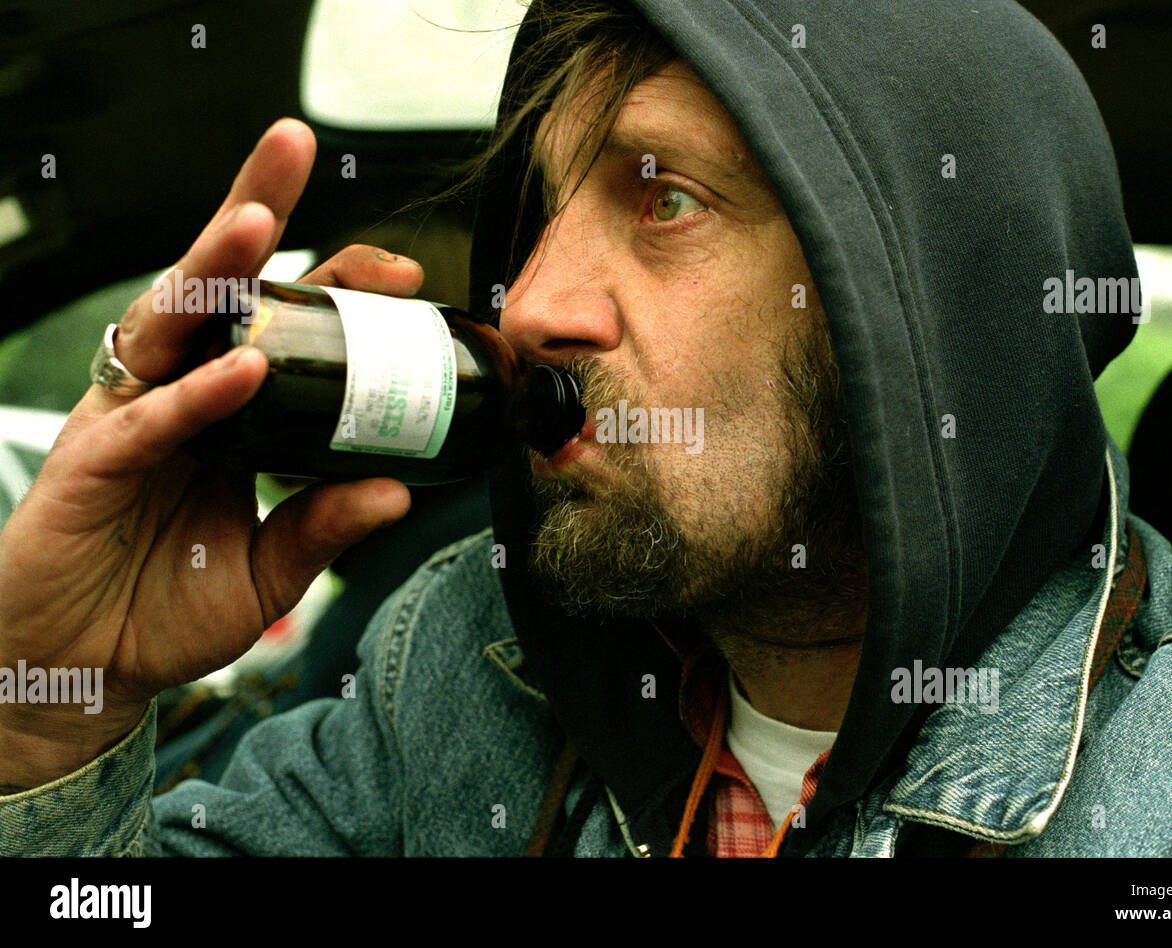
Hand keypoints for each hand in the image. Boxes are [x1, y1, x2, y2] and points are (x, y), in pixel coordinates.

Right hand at [0, 118, 419, 785]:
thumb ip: (324, 527)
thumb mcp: (270, 571)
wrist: (85, 668)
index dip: (335, 287)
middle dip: (253, 212)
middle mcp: (178, 393)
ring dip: (213, 272)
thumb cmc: (166, 608)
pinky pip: (147, 420)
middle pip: (217, 288)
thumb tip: (396, 490)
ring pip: (167, 324)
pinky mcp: (92, 463)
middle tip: (294, 145)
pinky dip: (195, 396)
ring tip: (260, 225)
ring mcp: (130, 418)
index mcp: (227, 407)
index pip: (278, 322)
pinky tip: (241, 372)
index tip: (404, 275)